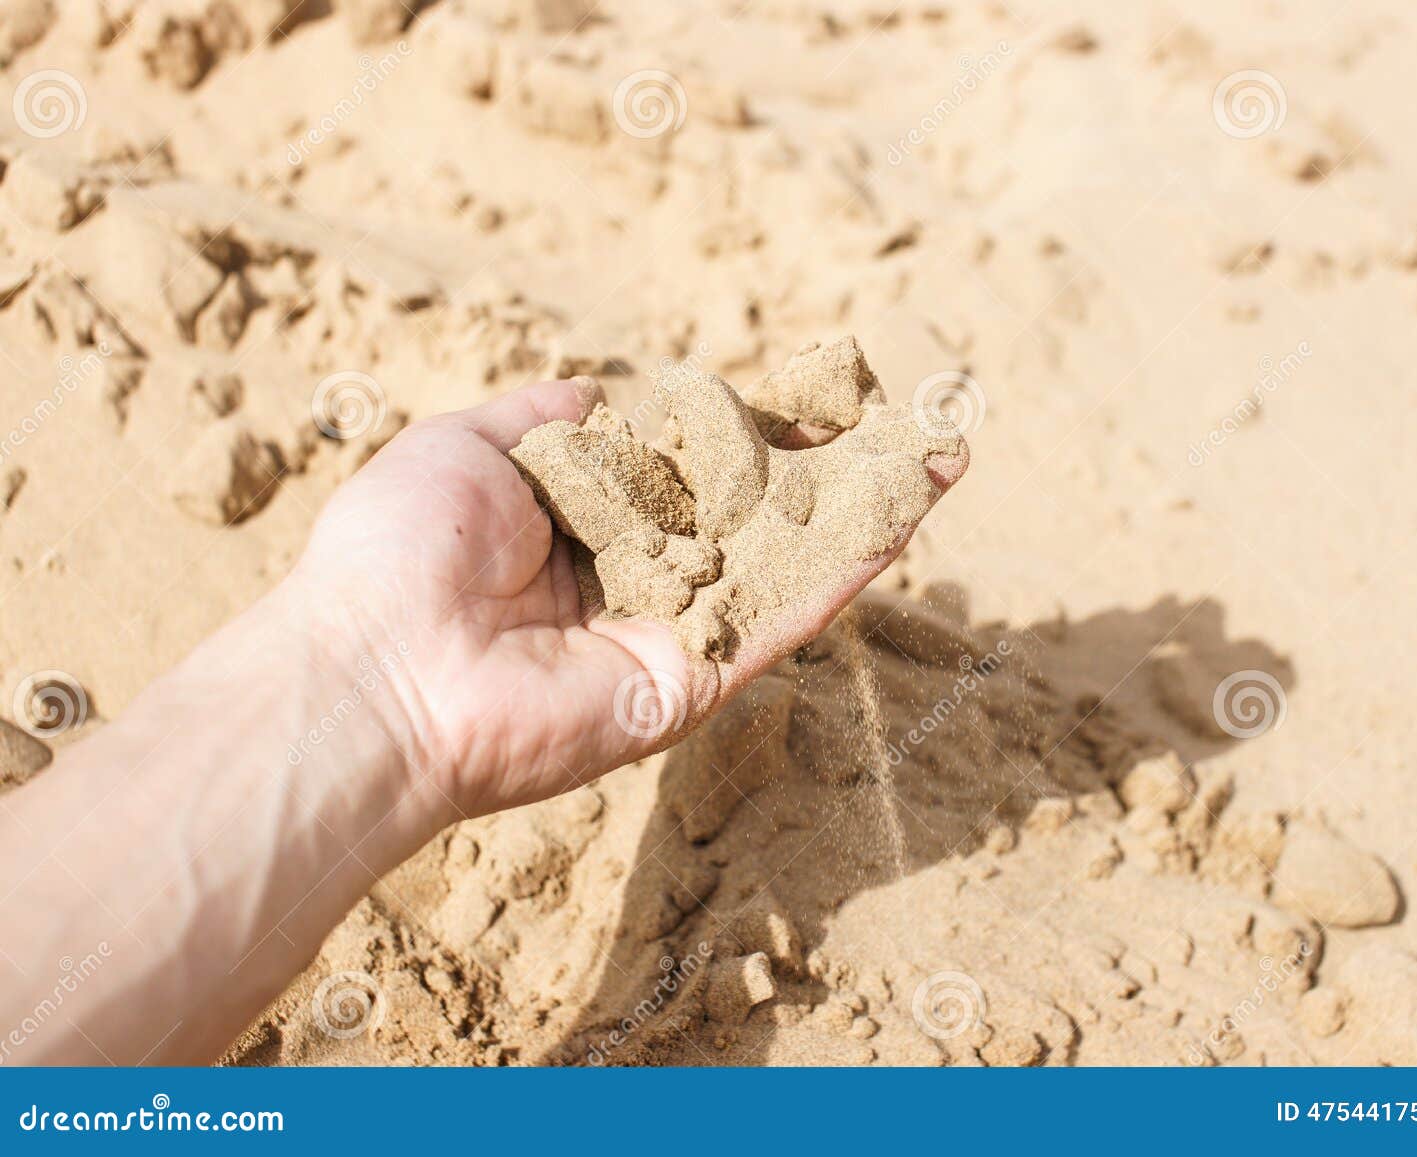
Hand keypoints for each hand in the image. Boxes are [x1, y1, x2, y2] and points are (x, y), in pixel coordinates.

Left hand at [290, 378, 966, 817]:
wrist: (382, 668)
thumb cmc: (402, 548)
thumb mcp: (466, 445)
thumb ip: (542, 416)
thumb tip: (595, 389)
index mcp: (582, 521)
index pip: (692, 467)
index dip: (757, 429)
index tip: (815, 393)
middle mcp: (636, 575)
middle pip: (757, 514)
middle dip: (832, 471)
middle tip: (906, 425)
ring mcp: (671, 629)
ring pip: (787, 561)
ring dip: (866, 511)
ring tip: (942, 459)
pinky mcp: (693, 678)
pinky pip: (782, 618)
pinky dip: (847, 569)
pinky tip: (904, 516)